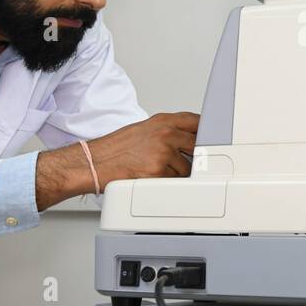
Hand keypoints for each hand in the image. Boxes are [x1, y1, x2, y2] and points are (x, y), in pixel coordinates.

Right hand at [34, 112, 199, 208]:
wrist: (94, 162)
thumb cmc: (115, 149)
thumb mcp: (143, 130)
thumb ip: (166, 132)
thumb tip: (187, 140)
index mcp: (162, 121)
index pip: (195, 121)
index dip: (205, 131)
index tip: (211, 138)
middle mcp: (164, 134)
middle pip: (197, 145)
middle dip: (194, 156)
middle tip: (186, 162)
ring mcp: (163, 152)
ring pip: (187, 167)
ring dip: (179, 173)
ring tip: (157, 171)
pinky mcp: (158, 172)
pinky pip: (175, 182)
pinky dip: (168, 184)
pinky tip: (152, 179)